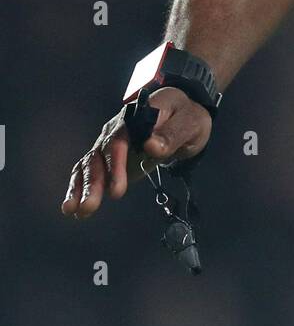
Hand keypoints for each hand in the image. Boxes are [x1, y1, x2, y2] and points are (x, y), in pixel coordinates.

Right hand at [61, 87, 212, 218]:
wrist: (184, 115)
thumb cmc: (187, 117)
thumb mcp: (189, 122)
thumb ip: (171, 134)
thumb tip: (151, 146)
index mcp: (135, 116)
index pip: (120, 140)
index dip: (115, 165)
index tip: (116, 190)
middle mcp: (116, 128)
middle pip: (100, 154)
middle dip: (93, 182)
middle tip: (88, 207)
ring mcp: (110, 143)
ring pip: (89, 164)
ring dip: (81, 187)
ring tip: (75, 211)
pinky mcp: (110, 158)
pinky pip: (89, 171)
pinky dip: (79, 187)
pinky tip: (73, 207)